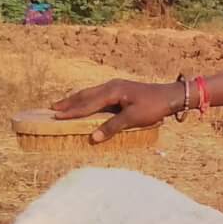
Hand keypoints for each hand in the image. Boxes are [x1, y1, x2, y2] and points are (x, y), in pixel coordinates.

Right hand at [52, 78, 182, 141]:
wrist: (170, 95)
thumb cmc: (153, 106)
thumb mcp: (133, 118)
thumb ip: (112, 127)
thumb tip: (92, 138)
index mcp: (112, 91)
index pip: (87, 104)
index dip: (72, 111)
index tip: (56, 115)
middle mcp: (110, 86)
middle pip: (85, 95)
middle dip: (69, 102)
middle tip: (52, 108)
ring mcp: (115, 86)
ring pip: (90, 93)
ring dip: (76, 100)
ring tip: (62, 104)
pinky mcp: (119, 89)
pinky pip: (97, 94)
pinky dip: (87, 100)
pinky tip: (84, 103)